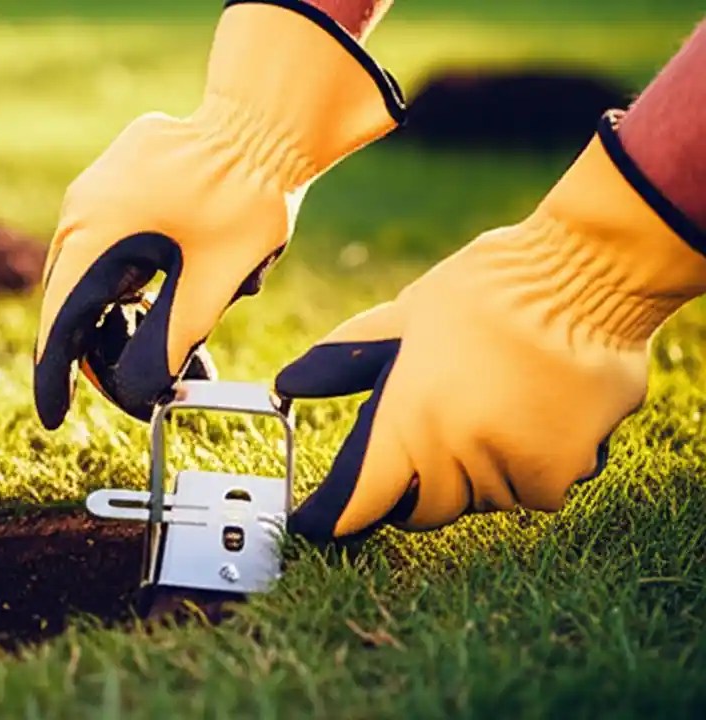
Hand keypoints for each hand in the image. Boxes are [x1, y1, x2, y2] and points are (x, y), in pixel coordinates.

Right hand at [33, 0, 402, 428]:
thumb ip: (169, 347)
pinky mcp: (125, 175)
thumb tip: (138, 394)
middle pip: (78, 302)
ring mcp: (101, 188)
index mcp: (91, 240)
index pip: (60, 325)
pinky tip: (192, 293)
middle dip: (109, 353)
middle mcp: (83, 212)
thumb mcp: (210, 289)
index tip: (54, 417)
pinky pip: (121, 240)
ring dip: (135, 317)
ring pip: (102, 273)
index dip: (55, 379)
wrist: (272, 115)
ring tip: (191, 354)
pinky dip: (144, 277)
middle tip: (147, 392)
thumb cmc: (244, 200)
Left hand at [276, 115, 705, 539]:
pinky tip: (532, 414)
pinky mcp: (562, 474)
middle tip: (424, 443)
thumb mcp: (398, 318)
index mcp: (406, 418)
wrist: (582, 277)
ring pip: (478, 501)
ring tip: (490, 406)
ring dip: (475, 473)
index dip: (334, 517)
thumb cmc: (482, 292)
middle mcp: (454, 454)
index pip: (359, 501)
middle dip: (412, 488)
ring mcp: (510, 470)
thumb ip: (341, 364)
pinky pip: (531, 492)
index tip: (318, 523)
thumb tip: (287, 385)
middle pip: (421, 508)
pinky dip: (526, 468)